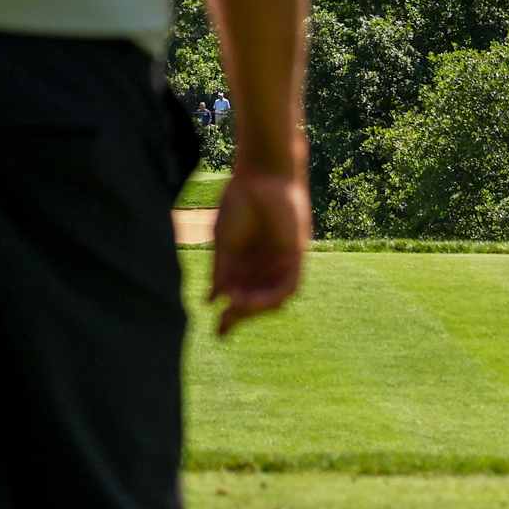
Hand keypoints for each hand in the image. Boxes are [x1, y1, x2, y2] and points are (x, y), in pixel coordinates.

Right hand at [208, 169, 309, 336]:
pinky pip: (288, 287)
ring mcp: (280, 263)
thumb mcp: (224, 242)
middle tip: (222, 329)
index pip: (238, 295)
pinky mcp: (296, 258)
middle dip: (239, 317)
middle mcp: (264, 267)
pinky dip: (271, 297)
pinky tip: (252, 301)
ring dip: (254, 309)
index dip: (228, 315)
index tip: (215, 331)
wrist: (261, 177)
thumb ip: (221, 270)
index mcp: (245, 262)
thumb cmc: (239, 203)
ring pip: (272, 299)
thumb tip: (212, 300)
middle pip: (255, 301)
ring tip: (235, 309)